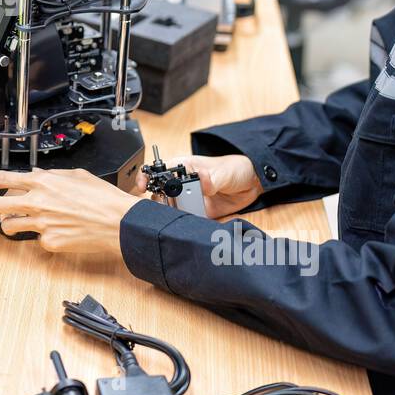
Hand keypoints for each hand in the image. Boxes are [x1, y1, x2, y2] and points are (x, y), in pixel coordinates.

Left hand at [0, 168, 138, 256]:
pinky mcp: (49, 241)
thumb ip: (52, 175)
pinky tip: (53, 231)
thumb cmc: (102, 198)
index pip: (2, 179)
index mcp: (42, 182)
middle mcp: (37, 202)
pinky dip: (41, 235)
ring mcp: (41, 224)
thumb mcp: (76, 175)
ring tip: (18, 222)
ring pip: (8, 226)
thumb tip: (37, 174)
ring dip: (10, 224)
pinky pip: (35, 239)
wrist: (117, 222)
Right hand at [137, 153, 261, 217]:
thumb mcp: (223, 171)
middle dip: (156, 201)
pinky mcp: (199, 213)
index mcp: (183, 168)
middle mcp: (182, 184)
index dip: (146, 178)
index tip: (141, 187)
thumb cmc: (234, 168)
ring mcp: (189, 199)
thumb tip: (202, 180)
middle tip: (161, 207)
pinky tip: (188, 226)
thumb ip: (212, 177)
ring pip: (171, 209)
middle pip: (160, 193)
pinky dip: (186, 224)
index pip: (158, 171)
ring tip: (175, 218)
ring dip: (170, 215)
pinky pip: (187, 220)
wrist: (252, 183)